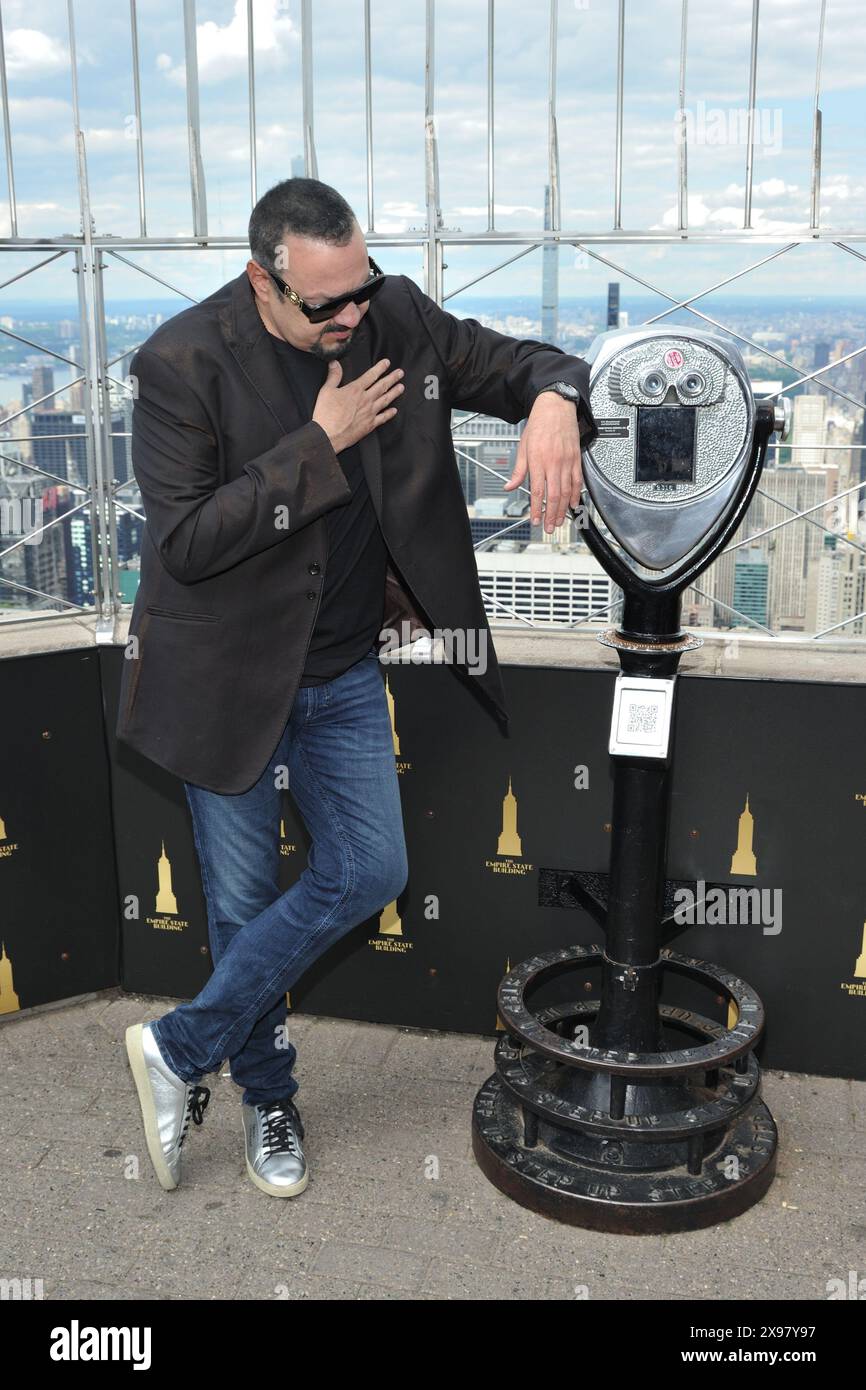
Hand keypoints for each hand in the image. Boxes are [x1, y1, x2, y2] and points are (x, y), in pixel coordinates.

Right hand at [313, 357, 403, 452]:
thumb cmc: (326, 414)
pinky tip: (394, 410)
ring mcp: (369, 413)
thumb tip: (335, 363)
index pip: (371, 375)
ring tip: (401, 387)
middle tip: (400, 373)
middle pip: (382, 386)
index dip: (380, 368)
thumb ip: (333, 376)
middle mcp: (365, 400)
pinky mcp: (370, 425)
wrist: (329, 435)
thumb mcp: (326, 391)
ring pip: (385, 400)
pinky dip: (390, 414)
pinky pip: (383, 418)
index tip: (387, 363)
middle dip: (392, 378)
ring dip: (395, 393)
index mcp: (355, 390)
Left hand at [503, 391, 583, 531]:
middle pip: (554, 495)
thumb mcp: (523, 447)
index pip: (538, 492)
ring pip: (567, 491)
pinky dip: (576, 495)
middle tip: (548, 527)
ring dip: (563, 509)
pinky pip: (577, 481)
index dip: (537, 509)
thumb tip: (509, 486)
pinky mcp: (576, 459)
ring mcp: (567, 462)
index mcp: (538, 461)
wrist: (556, 408)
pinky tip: (573, 505)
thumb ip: (518, 471)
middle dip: (551, 515)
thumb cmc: (538, 425)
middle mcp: (554, 463)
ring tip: (559, 521)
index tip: (535, 520)